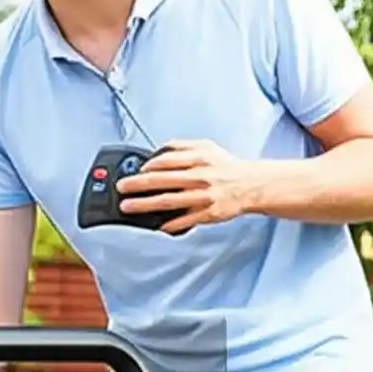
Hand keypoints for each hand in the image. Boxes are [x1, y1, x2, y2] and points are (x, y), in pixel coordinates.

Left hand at [115, 139, 258, 233]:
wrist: (251, 185)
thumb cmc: (226, 166)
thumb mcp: (206, 147)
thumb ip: (182, 146)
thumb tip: (158, 151)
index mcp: (199, 159)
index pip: (168, 161)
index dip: (148, 165)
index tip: (136, 170)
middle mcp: (200, 177)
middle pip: (163, 181)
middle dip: (138, 185)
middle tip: (122, 187)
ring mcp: (203, 197)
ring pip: (169, 201)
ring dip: (145, 205)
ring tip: (128, 206)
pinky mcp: (208, 214)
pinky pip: (185, 220)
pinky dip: (170, 224)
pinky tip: (156, 225)